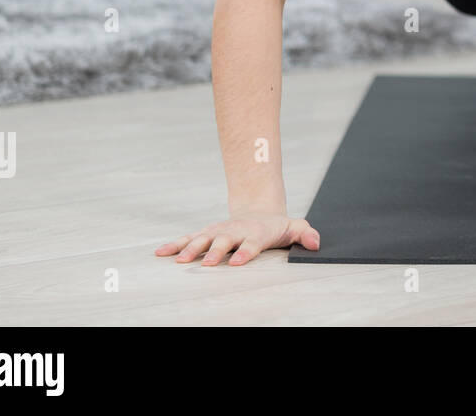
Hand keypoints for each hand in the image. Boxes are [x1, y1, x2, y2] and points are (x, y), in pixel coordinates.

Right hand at [155, 212, 320, 266]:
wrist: (258, 211)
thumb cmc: (277, 226)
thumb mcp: (295, 227)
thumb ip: (306, 234)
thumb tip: (316, 243)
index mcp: (257, 232)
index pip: (252, 243)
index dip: (245, 251)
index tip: (235, 262)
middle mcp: (235, 231)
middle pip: (224, 241)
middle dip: (215, 251)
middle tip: (204, 264)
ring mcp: (219, 231)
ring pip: (203, 239)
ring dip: (190, 249)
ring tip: (179, 261)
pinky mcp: (207, 233)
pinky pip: (189, 239)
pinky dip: (174, 245)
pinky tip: (160, 253)